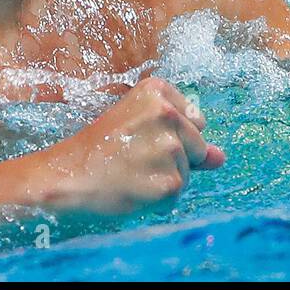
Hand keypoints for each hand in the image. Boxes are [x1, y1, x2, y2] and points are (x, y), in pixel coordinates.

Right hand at [37, 77, 225, 214]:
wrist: (69, 174)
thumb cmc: (100, 146)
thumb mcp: (139, 125)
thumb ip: (185, 136)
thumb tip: (220, 157)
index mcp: (158, 91)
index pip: (195, 118)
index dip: (172, 134)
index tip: (142, 137)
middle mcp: (167, 114)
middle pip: (198, 144)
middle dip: (176, 156)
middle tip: (136, 157)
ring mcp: (169, 149)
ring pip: (188, 171)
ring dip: (165, 177)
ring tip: (133, 172)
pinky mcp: (169, 182)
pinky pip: (177, 194)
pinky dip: (158, 199)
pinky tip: (134, 188)